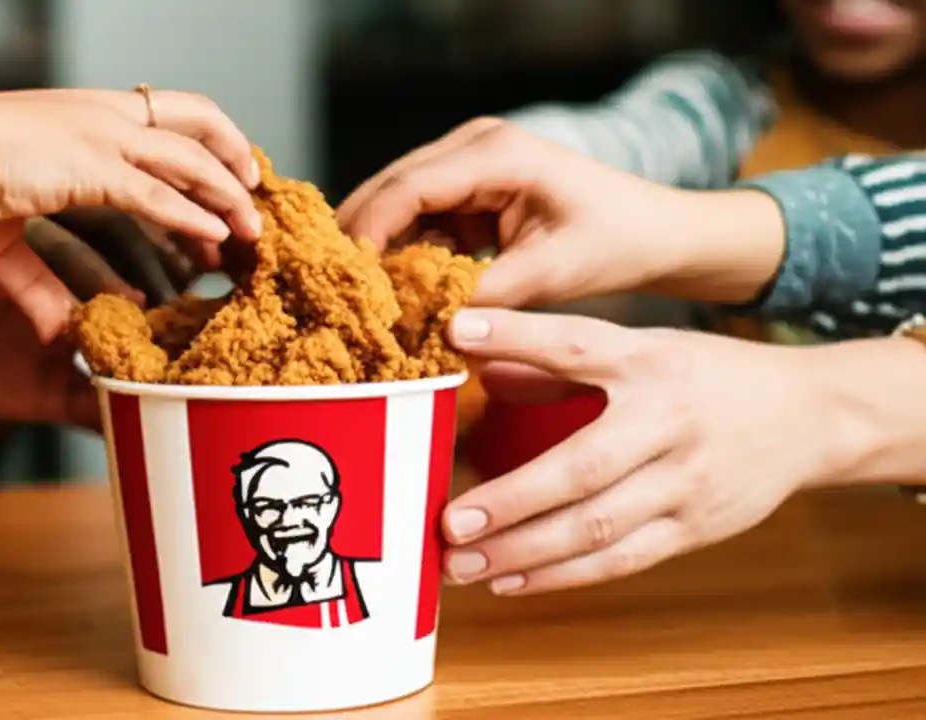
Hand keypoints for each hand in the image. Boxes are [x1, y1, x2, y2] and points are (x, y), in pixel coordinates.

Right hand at [0, 88, 261, 340]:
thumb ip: (36, 284)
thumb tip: (55, 325)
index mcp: (82, 119)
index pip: (162, 126)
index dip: (199, 154)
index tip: (221, 191)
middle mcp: (99, 118)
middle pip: (193, 122)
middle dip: (232, 155)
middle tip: (256, 195)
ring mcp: (96, 135)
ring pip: (189, 157)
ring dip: (227, 192)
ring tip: (253, 226)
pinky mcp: (87, 165)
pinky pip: (156, 193)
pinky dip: (191, 215)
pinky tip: (217, 237)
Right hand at [336, 119, 784, 308]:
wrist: (657, 234)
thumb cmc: (617, 242)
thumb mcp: (550, 274)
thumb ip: (484, 296)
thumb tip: (423, 325)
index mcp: (497, 153)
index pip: (409, 187)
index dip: (369, 231)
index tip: (347, 280)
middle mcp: (475, 145)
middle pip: (390, 187)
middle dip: (360, 237)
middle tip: (334, 290)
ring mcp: (469, 163)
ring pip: (398, 205)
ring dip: (380, 248)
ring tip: (358, 297)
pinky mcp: (469, 189)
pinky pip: (419, 219)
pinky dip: (405, 251)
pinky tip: (394, 290)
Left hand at [438, 308, 859, 594]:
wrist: (808, 416)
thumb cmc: (707, 377)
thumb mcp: (643, 348)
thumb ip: (560, 357)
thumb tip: (479, 356)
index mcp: (650, 362)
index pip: (576, 346)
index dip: (517, 336)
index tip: (458, 331)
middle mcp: (667, 422)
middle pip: (582, 466)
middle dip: (511, 500)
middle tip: (449, 523)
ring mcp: (684, 483)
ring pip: (596, 528)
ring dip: (523, 552)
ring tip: (461, 565)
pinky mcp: (694, 529)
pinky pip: (620, 560)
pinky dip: (562, 576)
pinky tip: (511, 582)